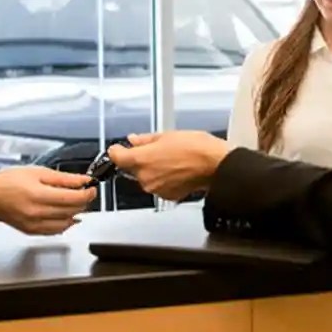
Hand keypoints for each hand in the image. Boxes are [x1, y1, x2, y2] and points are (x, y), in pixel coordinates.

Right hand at [0, 166, 95, 234]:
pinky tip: (66, 214)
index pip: (73, 198)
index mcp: (38, 195)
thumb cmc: (8, 182)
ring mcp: (35, 225)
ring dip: (76, 212)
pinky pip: (56, 230)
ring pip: (67, 222)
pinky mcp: (33, 232)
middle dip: (83, 201)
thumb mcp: (37, 172)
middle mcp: (37, 213)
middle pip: (72, 211)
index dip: (87, 193)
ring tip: (74, 201)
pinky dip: (66, 223)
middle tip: (85, 191)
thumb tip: (83, 180)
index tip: (92, 187)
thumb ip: (63, 178)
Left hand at [109, 131, 230, 200]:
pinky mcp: (167, 196)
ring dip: (152, 170)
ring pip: (145, 178)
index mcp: (141, 159)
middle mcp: (145, 177)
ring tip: (170, 160)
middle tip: (156, 151)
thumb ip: (145, 140)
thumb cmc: (196, 148)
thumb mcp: (167, 135)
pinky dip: (163, 180)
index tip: (120, 148)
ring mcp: (156, 189)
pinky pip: (158, 186)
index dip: (117, 151)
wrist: (215, 166)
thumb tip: (134, 140)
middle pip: (131, 168)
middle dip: (139, 160)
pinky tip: (176, 170)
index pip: (115, 157)